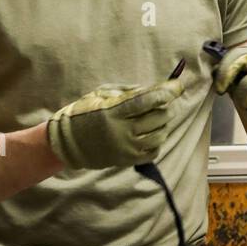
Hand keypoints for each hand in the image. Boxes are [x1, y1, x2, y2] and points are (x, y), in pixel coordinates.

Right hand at [47, 79, 185, 169]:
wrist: (68, 143)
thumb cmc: (85, 113)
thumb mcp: (101, 94)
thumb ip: (128, 91)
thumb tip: (155, 89)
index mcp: (113, 111)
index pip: (147, 100)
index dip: (166, 92)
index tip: (178, 85)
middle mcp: (121, 131)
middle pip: (158, 117)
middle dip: (166, 106)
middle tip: (162, 102)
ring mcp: (126, 148)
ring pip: (160, 135)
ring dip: (163, 124)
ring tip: (155, 117)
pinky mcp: (128, 160)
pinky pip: (154, 151)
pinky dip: (158, 140)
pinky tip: (150, 133)